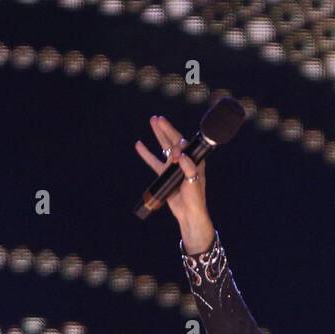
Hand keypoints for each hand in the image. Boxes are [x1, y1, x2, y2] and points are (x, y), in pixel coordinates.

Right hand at [134, 114, 212, 245]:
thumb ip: (188, 167)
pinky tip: (139, 144)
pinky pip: (154, 162)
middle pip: (173, 140)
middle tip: (157, 118)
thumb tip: (179, 154)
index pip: (183, 145)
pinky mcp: (165, 175)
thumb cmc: (195, 197)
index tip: (173, 152)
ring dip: (158, 135)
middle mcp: (185, 160)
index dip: (176, 143)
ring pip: (164, 147)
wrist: (189, 213)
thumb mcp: (194, 182)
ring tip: (152, 121)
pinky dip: (146, 154)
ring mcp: (174, 167)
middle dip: (165, 129)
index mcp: (194, 160)